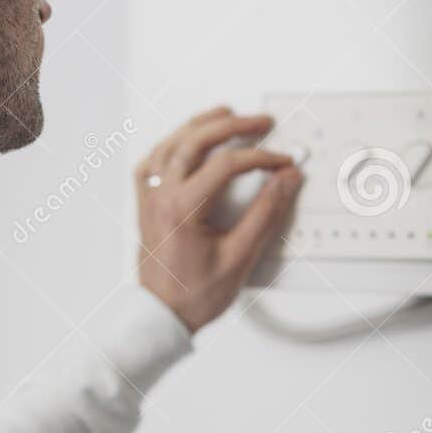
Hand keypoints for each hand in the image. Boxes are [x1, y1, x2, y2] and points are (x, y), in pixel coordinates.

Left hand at [134, 106, 302, 332]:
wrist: (161, 316)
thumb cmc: (193, 295)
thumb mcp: (239, 258)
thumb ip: (265, 215)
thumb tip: (284, 182)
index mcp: (182, 209)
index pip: (226, 165)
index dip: (260, 158)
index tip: (281, 163)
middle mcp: (161, 197)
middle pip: (196, 141)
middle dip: (232, 125)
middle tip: (259, 122)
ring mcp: (150, 198)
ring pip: (170, 144)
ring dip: (200, 125)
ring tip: (226, 116)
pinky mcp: (146, 204)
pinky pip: (152, 162)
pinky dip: (170, 145)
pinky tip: (183, 142)